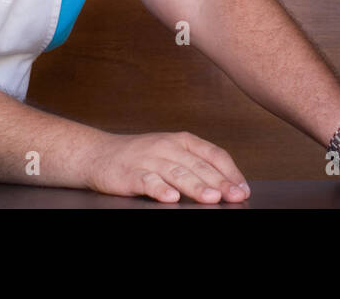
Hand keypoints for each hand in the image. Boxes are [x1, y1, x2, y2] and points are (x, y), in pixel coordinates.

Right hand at [86, 131, 250, 203]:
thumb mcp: (170, 154)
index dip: (230, 171)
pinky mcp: (130, 173)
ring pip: (177, 172)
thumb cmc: (139, 157)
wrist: (97, 154)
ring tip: (211, 198)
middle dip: (219, 182)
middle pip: (198, 165)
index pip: (212, 153)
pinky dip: (160, 189)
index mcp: (181, 141)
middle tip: (235, 196)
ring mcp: (148, 159)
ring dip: (195, 186)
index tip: (242, 189)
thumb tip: (225, 186)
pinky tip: (171, 197)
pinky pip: (147, 181)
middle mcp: (167, 146)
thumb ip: (194, 166)